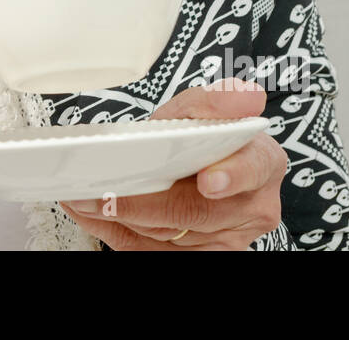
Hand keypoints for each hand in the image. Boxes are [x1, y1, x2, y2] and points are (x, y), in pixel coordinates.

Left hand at [59, 77, 286, 249]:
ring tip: (86, 199)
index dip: (231, 175)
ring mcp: (228, 237)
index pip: (253, 168)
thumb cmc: (205, 138)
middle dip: (146, 204)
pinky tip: (92, 215)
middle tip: (105, 193)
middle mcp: (252, 206)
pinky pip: (153, 251)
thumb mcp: (205, 108)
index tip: (208, 180)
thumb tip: (247, 94)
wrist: (204, 166)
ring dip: (123, 219)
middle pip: (198, 211)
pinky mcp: (200, 255)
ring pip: (171, 235)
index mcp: (263, 162)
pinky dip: (117, 232)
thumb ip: (216, 99)